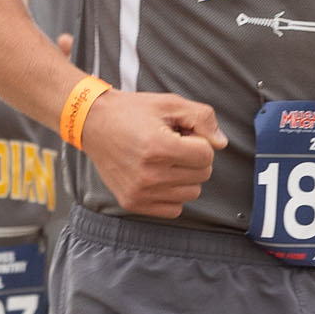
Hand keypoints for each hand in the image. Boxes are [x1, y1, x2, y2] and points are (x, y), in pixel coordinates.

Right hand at [79, 89, 224, 218]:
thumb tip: (221, 144)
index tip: (181, 134)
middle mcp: (149, 174)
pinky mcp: (133, 203)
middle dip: (194, 158)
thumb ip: (202, 118)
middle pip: (202, 175)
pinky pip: (174, 209)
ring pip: (191, 193)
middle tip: (172, 145)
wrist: (93, 124)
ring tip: (165, 160)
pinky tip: (159, 176)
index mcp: (158, 147)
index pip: (207, 155)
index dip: (199, 141)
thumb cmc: (132, 112)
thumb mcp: (170, 104)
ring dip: (186, 177)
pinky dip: (173, 194)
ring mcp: (140, 192)